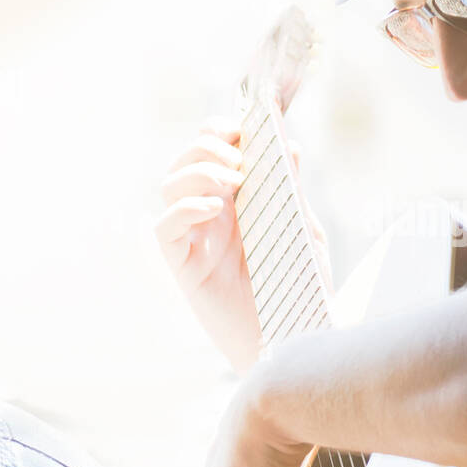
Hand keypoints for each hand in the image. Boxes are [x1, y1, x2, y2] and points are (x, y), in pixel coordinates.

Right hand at [155, 118, 330, 374]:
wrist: (294, 336)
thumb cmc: (299, 286)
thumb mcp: (302, 230)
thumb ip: (292, 189)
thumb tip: (291, 145)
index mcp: (236, 199)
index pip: (211, 150)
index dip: (219, 131)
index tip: (243, 130)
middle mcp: (209, 214)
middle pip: (184, 161)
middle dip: (206, 146)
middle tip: (238, 158)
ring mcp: (194, 238)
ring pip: (169, 186)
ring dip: (197, 171)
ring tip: (233, 180)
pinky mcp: (184, 266)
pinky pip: (164, 227)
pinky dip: (184, 208)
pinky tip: (215, 209)